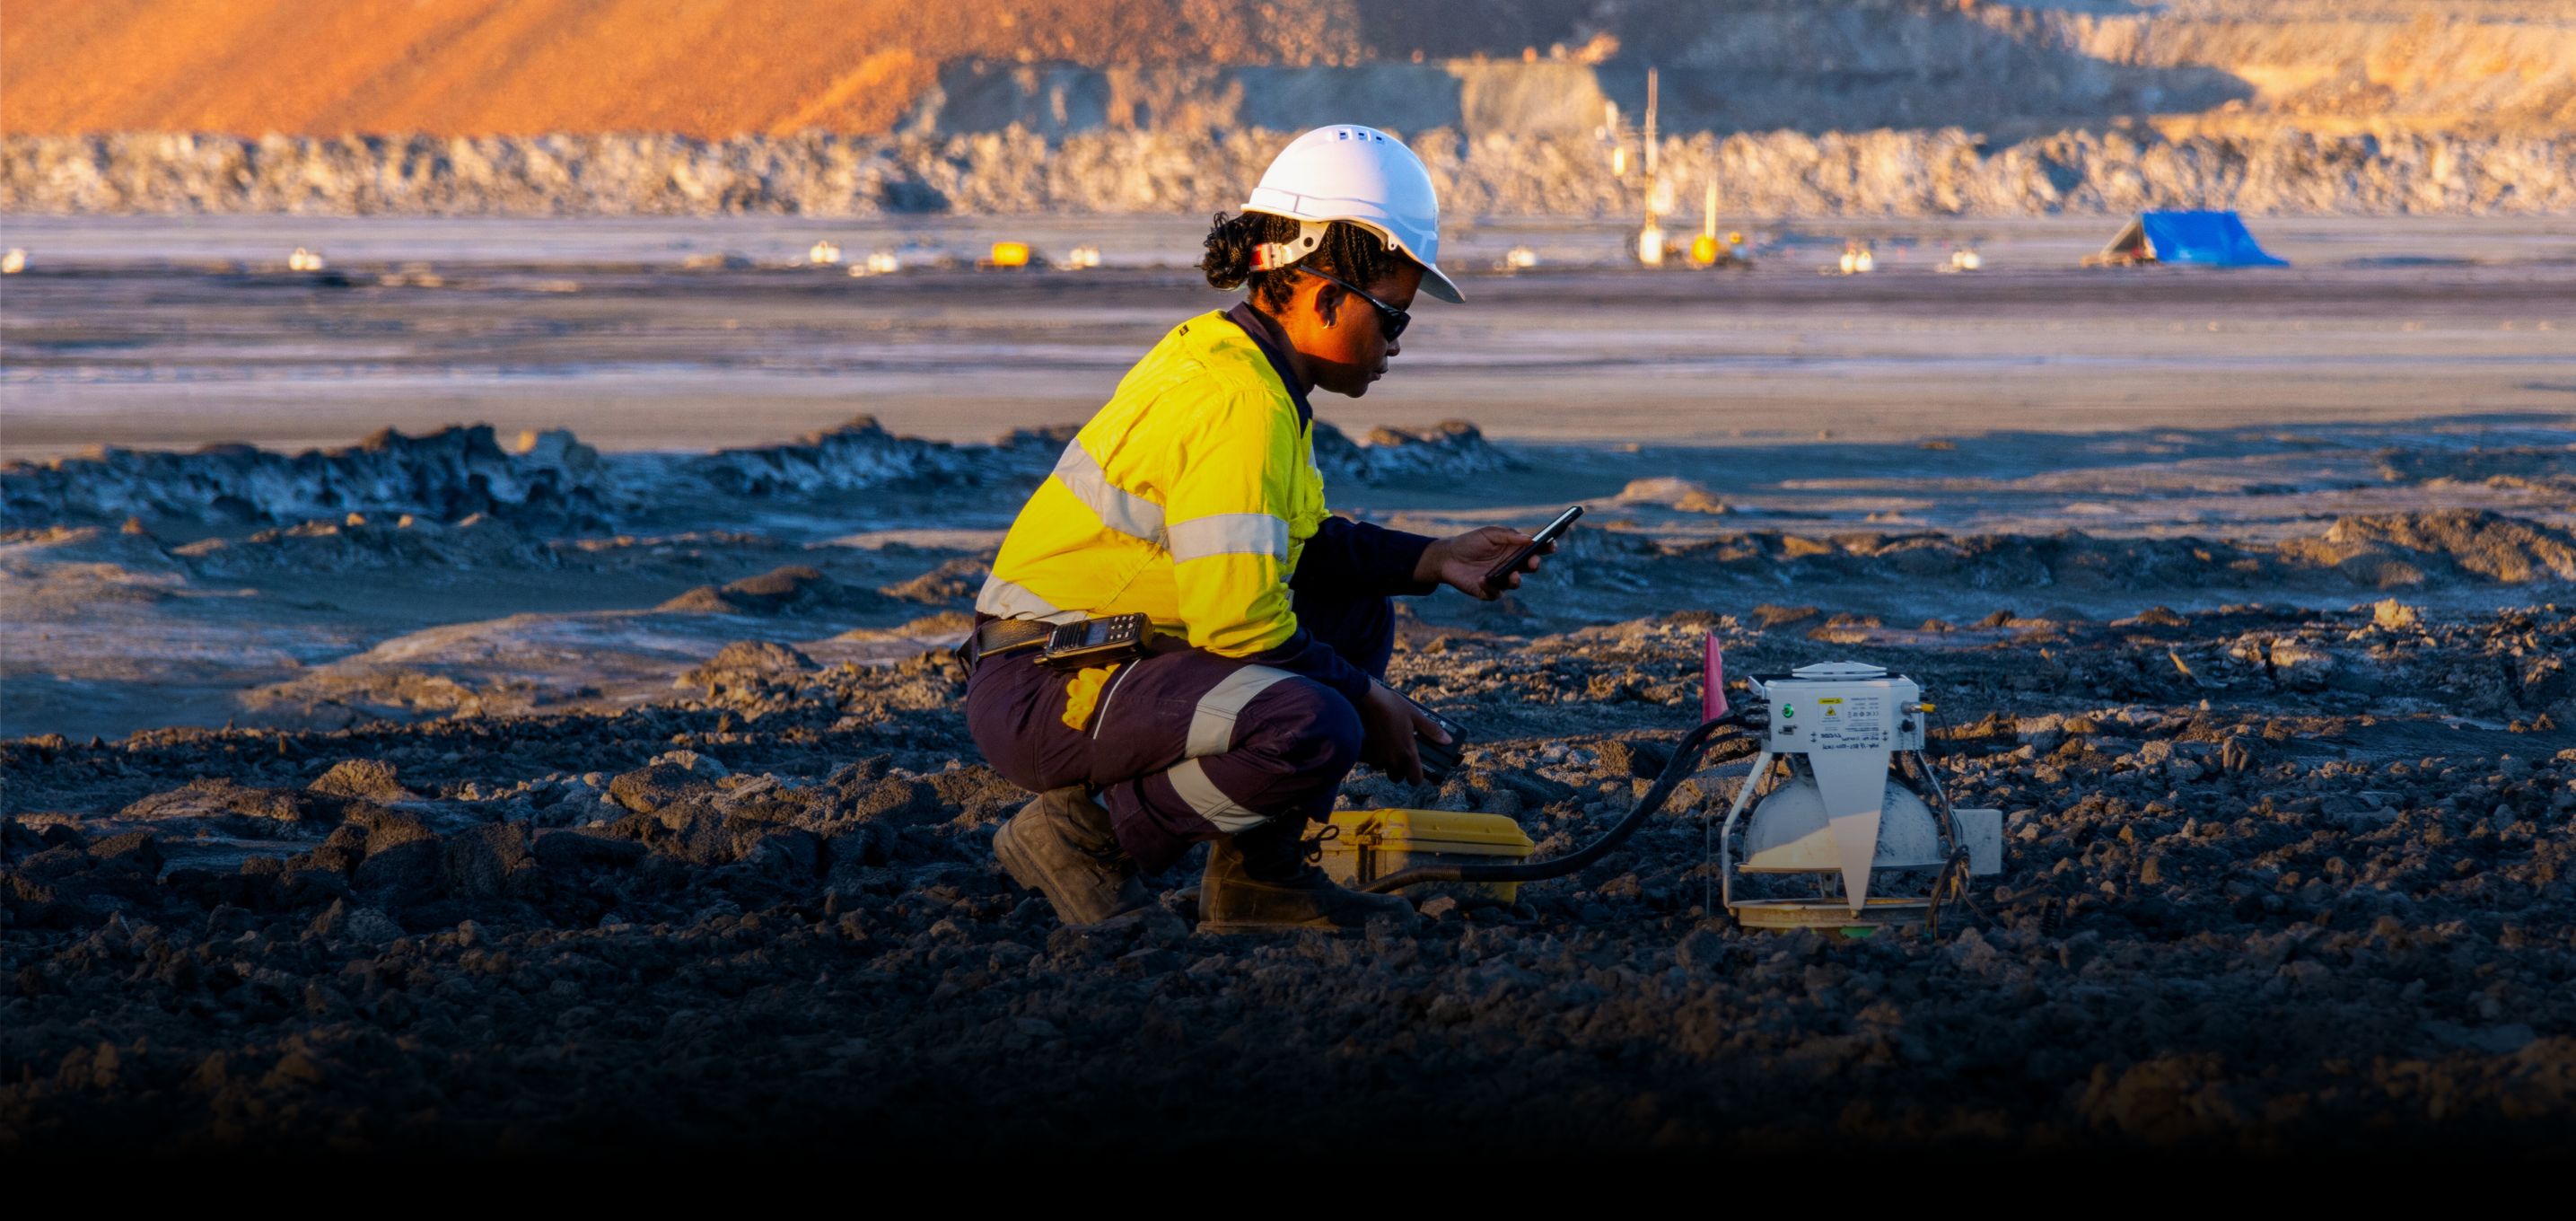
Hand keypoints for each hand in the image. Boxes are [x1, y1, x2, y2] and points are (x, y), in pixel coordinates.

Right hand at [1357, 680, 1446, 783]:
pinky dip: (1376, 754)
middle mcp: (1392, 758)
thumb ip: (1431, 730)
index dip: (1417, 777)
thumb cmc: (1392, 705)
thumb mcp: (1416, 715)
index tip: (1418, 770)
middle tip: (1403, 755)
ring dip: (1387, 762)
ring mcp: (1377, 755)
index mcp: (1407, 752)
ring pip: (1384, 768)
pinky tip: (1378, 741)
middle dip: (1401, 770)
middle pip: (1397, 777)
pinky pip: (1372, 759)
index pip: (1415, 779)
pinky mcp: (1365, 750)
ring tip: (1390, 745)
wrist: (1366, 698)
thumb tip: (1447, 740)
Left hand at [1416, 525, 1552, 599]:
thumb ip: (1508, 535)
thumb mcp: (1489, 533)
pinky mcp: (1489, 591)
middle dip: (1534, 564)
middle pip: (1530, 567)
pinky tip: (1482, 579)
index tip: (1552, 545)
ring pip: (1516, 583)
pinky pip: (1495, 593)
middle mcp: (1513, 565)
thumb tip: (1530, 539)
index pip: (1536, 549)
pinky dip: (1489, 587)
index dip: (1547, 547)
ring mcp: (1502, 580)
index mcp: (1515, 550)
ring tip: (1513, 576)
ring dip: (1516, 580)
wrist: (1447, 557)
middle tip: (1533, 561)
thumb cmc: (1470, 542)